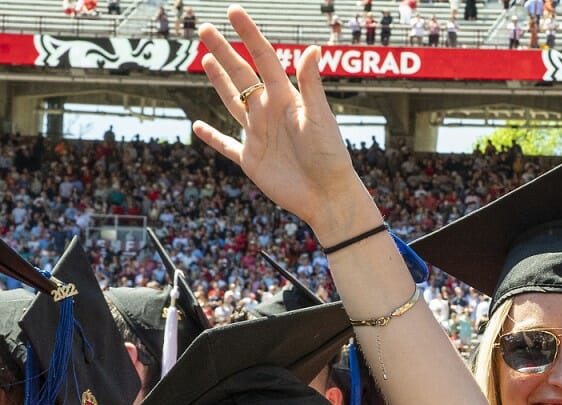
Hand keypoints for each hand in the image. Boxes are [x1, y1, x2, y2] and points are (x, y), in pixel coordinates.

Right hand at [192, 7, 373, 237]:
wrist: (328, 196)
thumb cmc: (330, 157)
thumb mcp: (320, 118)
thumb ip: (312, 85)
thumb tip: (313, 49)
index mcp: (285, 98)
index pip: (264, 59)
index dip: (249, 34)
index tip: (233, 11)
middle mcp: (269, 112)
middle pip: (241, 75)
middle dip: (224, 51)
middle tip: (205, 28)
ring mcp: (258, 135)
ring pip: (232, 102)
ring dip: (218, 82)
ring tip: (206, 60)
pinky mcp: (251, 160)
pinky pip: (226, 145)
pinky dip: (212, 137)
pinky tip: (197, 127)